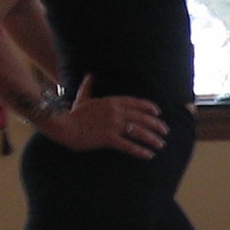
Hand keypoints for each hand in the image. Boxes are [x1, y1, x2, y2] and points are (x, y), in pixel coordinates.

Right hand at [40, 74, 168, 157]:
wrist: (64, 126)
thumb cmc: (73, 113)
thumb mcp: (83, 97)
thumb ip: (89, 86)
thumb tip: (90, 74)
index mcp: (111, 101)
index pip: (135, 103)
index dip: (149, 107)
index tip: (158, 112)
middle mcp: (116, 112)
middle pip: (141, 118)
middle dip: (156, 124)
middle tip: (165, 131)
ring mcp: (113, 125)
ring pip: (138, 131)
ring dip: (152, 138)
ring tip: (161, 144)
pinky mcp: (108, 138)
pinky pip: (129, 145)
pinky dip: (140, 150)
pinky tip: (148, 155)